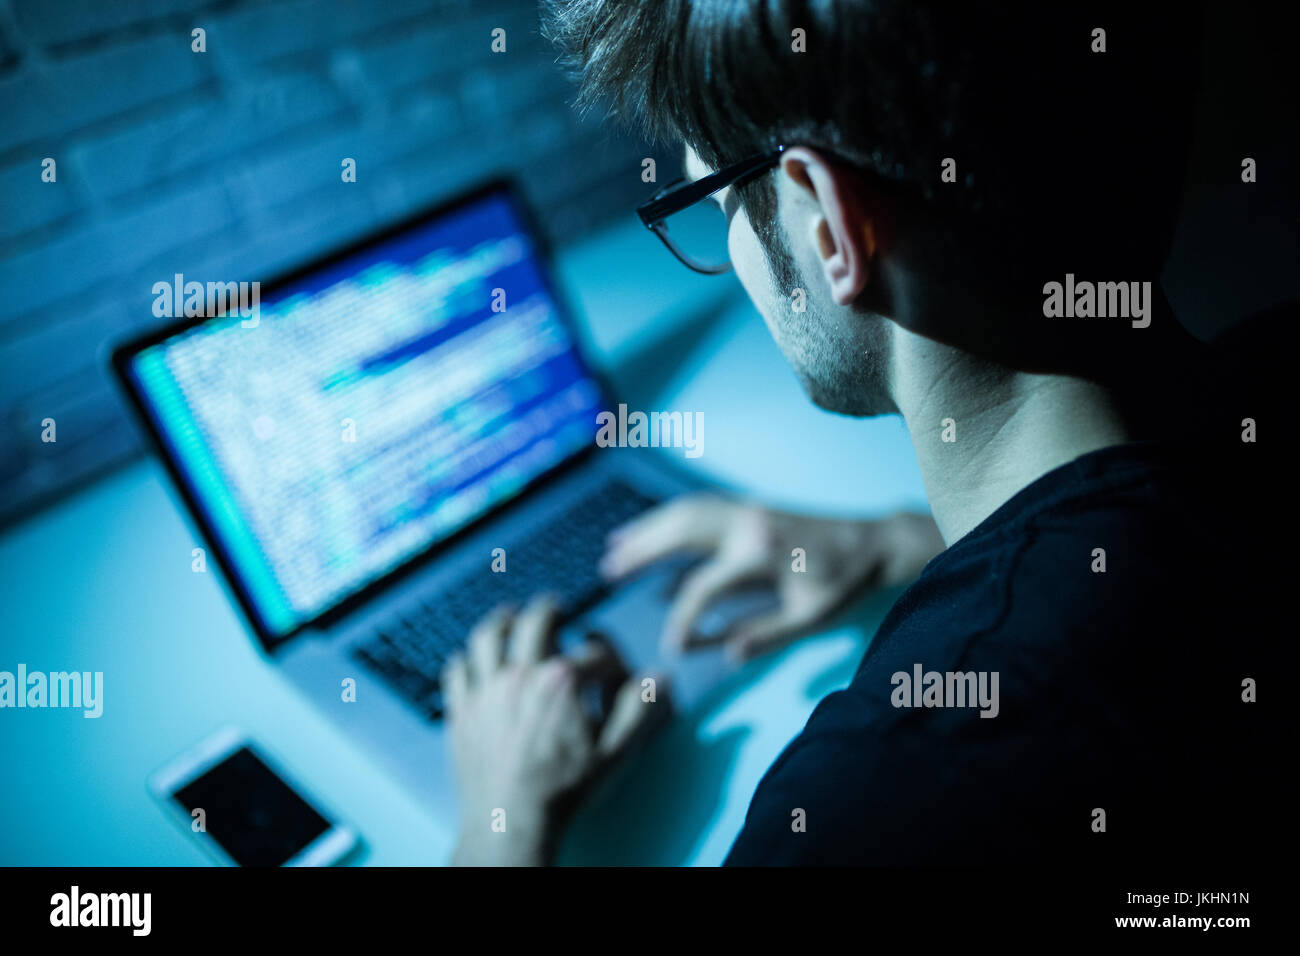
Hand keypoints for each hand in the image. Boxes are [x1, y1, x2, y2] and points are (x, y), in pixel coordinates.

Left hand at [444, 595, 658, 865]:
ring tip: (510, 615)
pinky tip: (474, 660)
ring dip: (502, 620)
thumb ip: (639, 711)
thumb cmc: (563, 789)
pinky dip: (467, 659)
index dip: (609, 659)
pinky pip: (458, 669)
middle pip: (535, 621)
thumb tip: (659, 677)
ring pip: (488, 636)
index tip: (611, 671)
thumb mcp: (614, 753)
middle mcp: (520, 675)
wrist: (510, 822)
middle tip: (556, 607)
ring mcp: (486, 690)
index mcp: (561, 681)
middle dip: (550, 609)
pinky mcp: (461, 710)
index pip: (594, 652)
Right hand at [600, 494, 943, 659]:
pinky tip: (650, 530)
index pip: (704, 588)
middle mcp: (748, 524)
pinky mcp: (750, 507)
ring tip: (614, 548)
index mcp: (762, 554)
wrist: (874, 542)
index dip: (683, 621)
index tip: (673, 648)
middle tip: (607, 571)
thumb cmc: (845, 584)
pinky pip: (699, 506)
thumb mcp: (812, 619)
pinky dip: (669, 517)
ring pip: (685, 511)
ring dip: (648, 527)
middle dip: (642, 549)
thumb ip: (766, 635)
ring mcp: (748, 510)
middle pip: (681, 530)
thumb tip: (723, 653)